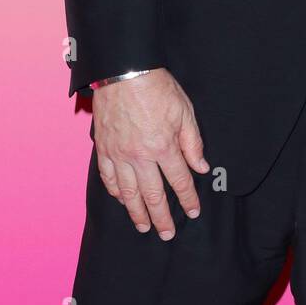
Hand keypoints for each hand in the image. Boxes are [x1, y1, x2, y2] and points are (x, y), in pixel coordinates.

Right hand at [91, 68, 209, 239]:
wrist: (124, 71)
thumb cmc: (157, 88)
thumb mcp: (185, 112)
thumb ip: (193, 143)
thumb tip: (201, 167)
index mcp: (163, 147)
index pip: (179, 181)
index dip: (188, 198)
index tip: (193, 211)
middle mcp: (140, 156)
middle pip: (153, 194)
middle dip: (162, 217)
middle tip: (167, 234)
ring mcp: (119, 154)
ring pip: (128, 192)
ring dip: (137, 212)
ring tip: (143, 226)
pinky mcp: (104, 148)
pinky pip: (108, 177)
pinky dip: (115, 191)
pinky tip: (122, 200)